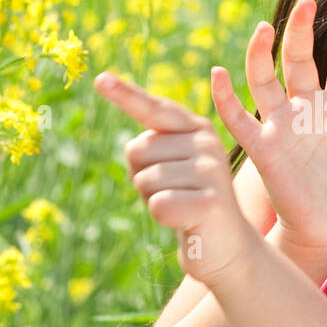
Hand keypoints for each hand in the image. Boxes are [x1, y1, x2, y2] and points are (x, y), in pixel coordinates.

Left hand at [95, 71, 260, 286]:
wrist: (226, 247)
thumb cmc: (188, 204)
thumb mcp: (171, 169)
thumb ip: (153, 148)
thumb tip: (134, 146)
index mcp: (196, 128)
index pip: (155, 109)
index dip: (126, 95)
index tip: (100, 80)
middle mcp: (207, 142)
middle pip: (137, 151)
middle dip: (142, 179)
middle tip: (173, 194)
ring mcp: (211, 171)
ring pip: (146, 180)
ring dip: (153, 201)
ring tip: (180, 207)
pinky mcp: (210, 202)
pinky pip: (158, 205)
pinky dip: (163, 218)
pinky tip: (186, 222)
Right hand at [210, 0, 326, 261]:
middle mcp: (308, 108)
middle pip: (299, 60)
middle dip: (300, 31)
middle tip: (305, 4)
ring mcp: (283, 126)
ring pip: (265, 81)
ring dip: (261, 55)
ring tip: (263, 29)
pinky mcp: (264, 149)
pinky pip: (238, 120)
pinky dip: (225, 98)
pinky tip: (218, 74)